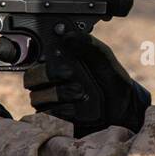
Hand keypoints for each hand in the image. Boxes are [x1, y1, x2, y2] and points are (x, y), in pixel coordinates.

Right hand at [23, 33, 150, 134]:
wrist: (123, 108)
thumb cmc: (112, 80)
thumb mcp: (104, 58)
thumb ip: (88, 45)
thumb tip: (67, 35)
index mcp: (59, 63)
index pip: (36, 59)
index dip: (41, 57)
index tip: (58, 55)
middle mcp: (51, 82)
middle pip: (31, 78)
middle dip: (48, 75)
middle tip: (70, 73)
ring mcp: (51, 101)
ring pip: (37, 97)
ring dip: (60, 93)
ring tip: (81, 92)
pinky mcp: (56, 119)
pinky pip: (47, 115)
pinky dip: (63, 109)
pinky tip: (77, 107)